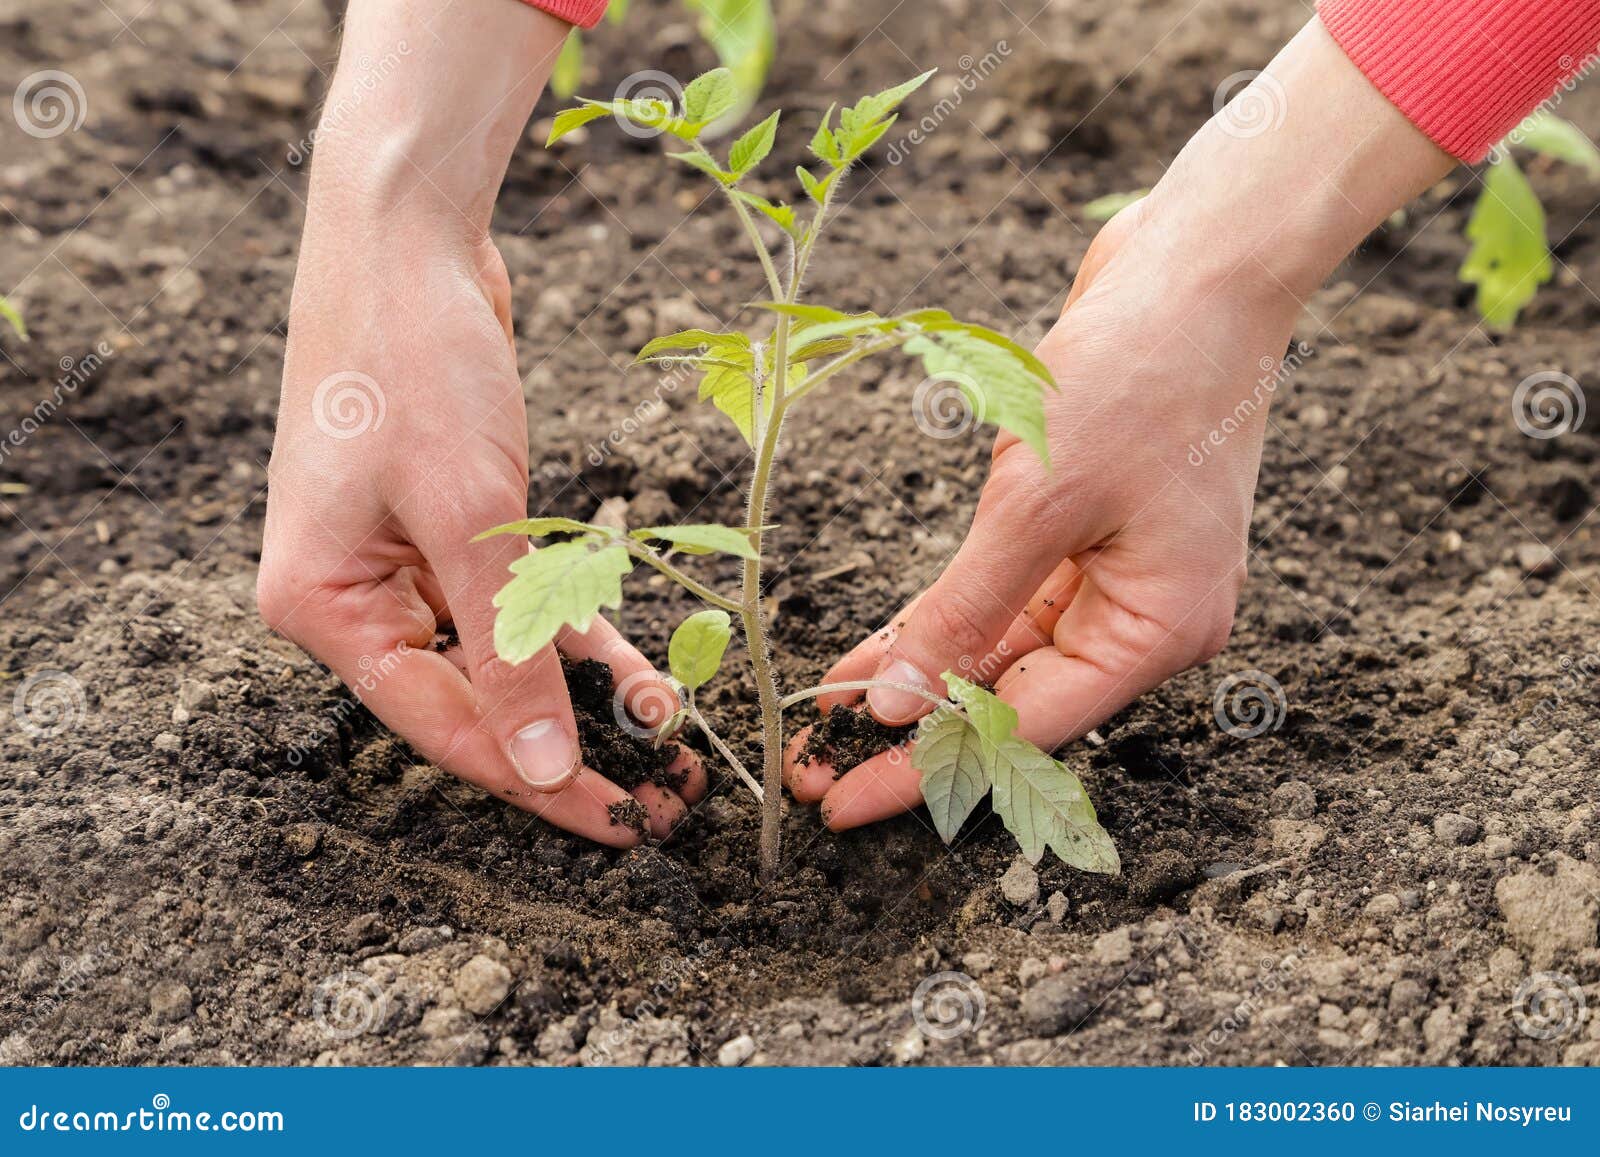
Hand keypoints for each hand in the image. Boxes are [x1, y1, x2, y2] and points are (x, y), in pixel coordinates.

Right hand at [257, 1, 702, 845]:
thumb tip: (544, 766)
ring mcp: (401, 566)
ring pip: (506, 662)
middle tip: (666, 796)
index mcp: (326, 609)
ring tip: (674, 748)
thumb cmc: (414, 364)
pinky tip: (642, 680)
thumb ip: (511, 649)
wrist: (406, 239)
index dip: (539, 782)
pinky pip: (519, 608)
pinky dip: (577, 635)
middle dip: (571, 747)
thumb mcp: (471, 516)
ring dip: (586, 699)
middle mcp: (354, 601)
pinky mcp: (449, 531)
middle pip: (476, 705)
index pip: (445, 729)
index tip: (622, 825)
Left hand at [784, 16, 1452, 829]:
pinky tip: (877, 647)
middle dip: (916, 728)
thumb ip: (963, 612)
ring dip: (921, 675)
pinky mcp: (1091, 529)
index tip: (845, 804)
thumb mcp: (1037, 502)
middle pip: (1015, 699)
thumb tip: (892, 702)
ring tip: (828, 713)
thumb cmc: (1142, 375)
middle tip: (819, 768)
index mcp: (1160, 628)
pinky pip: (1008, 597)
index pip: (1026, 727)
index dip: (928, 768)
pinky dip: (944, 619)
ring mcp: (1120, 572)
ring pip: (1004, 651)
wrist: (1198, 266)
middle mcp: (1146, 616)